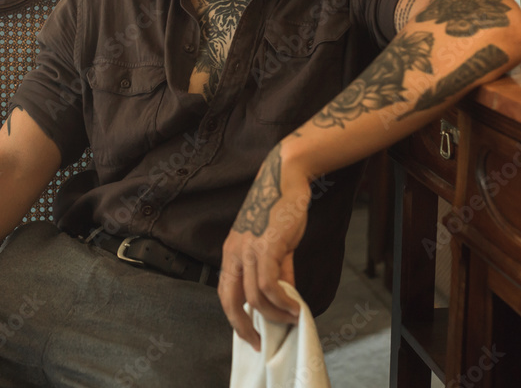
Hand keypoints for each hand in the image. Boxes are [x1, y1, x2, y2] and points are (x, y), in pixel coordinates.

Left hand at [218, 145, 311, 350]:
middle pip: (231, 300)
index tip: (249, 334)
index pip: (225, 293)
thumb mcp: (274, 243)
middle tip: (260, 341)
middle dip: (244, 326)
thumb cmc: (279, 209)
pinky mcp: (266, 245)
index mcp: (231, 253)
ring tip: (292, 319)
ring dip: (275, 314)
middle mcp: (234, 253)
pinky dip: (283, 300)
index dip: (235, 317)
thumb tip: (287, 296)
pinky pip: (270, 283)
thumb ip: (279, 269)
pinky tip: (295, 305)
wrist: (284, 178)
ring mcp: (249, 249)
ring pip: (255, 296)